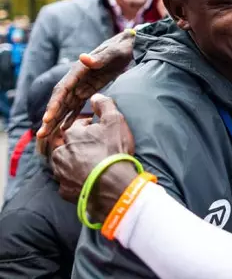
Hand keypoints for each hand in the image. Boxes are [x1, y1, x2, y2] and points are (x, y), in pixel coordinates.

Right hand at [37, 30, 134, 137]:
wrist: (128, 47)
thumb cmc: (120, 48)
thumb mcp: (113, 52)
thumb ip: (99, 57)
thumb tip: (83, 58)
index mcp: (79, 70)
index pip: (63, 89)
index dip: (54, 104)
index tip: (48, 118)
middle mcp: (77, 79)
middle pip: (60, 100)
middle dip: (51, 116)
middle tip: (42, 133)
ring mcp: (82, 85)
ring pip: (66, 105)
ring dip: (57, 119)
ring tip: (47, 135)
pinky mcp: (90, 90)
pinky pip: (78, 106)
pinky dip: (71, 117)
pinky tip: (64, 129)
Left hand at [50, 94, 136, 221]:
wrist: (113, 185)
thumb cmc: (114, 150)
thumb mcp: (115, 121)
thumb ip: (105, 105)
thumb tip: (95, 96)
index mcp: (71, 134)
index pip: (77, 126)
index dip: (90, 127)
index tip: (100, 132)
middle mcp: (60, 152)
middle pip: (69, 145)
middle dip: (80, 146)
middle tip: (97, 150)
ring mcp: (61, 173)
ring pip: (65, 164)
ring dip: (76, 163)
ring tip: (92, 166)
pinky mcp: (65, 190)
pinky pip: (68, 182)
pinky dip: (76, 180)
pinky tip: (89, 180)